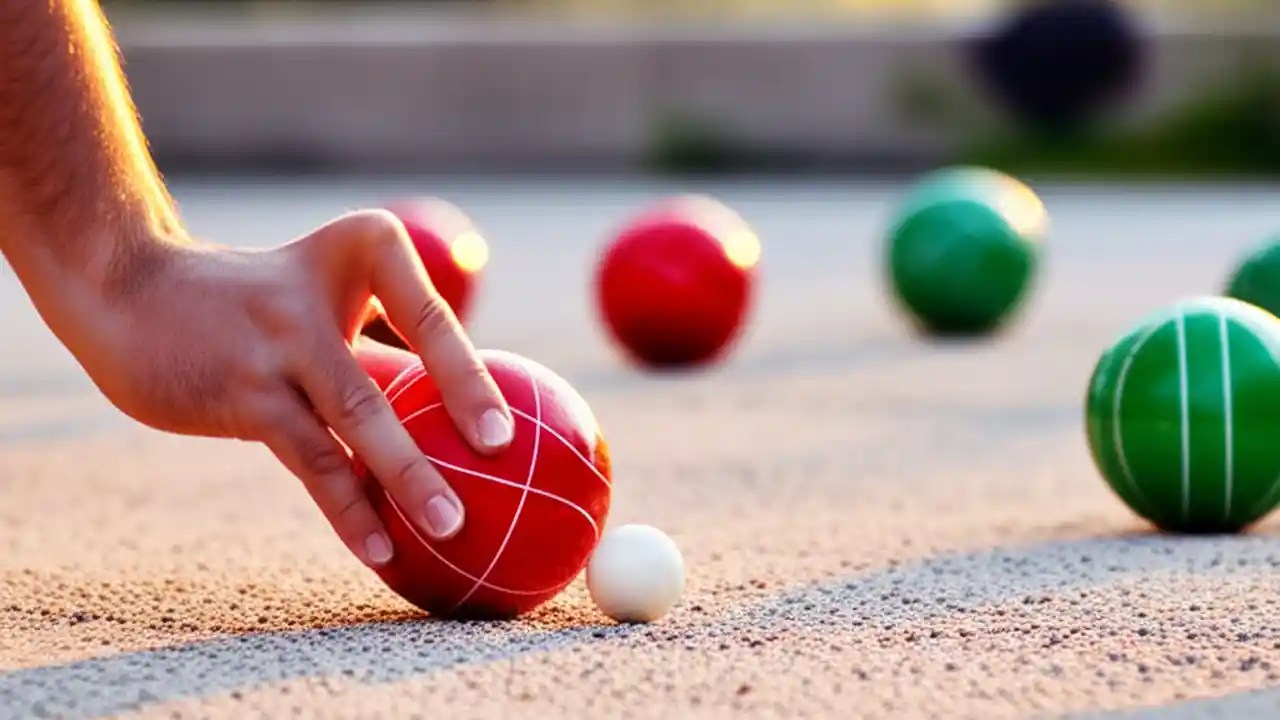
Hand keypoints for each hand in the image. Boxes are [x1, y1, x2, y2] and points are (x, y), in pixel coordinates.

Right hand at [62, 210, 514, 566]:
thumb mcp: (322, 303)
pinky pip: (311, 460)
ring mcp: (278, 343)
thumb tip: (466, 421)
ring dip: (408, 478)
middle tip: (504, 458)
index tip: (507, 432)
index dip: (471, 375)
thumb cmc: (255, 305)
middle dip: (459, 409)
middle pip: (402, 365)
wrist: (129, 288)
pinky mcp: (244, 392)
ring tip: (451, 526)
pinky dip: (349, 508)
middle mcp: (319, 294)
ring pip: (358, 418)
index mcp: (360, 251)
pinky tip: (379, 548)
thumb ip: (385, 346)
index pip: (431, 317)